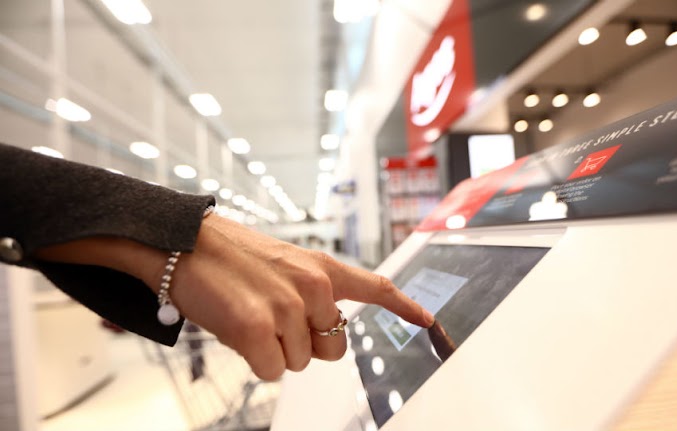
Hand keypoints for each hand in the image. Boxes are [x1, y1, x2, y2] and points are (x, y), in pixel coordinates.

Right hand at [34, 214, 433, 380]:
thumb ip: (313, 294)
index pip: (375, 288)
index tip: (427, 319)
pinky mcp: (255, 328)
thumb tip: (325, 336)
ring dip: (273, 348)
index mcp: (321, 267)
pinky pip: (271, 370)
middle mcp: (312, 286)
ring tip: (248, 314)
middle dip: (304, 343)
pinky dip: (255, 360)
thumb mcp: (284, 264)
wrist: (185, 243)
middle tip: (271, 317)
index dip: (405, 307)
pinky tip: (237, 330)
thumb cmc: (232, 256)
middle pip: (329, 348)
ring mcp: (285, 308)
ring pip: (296, 362)